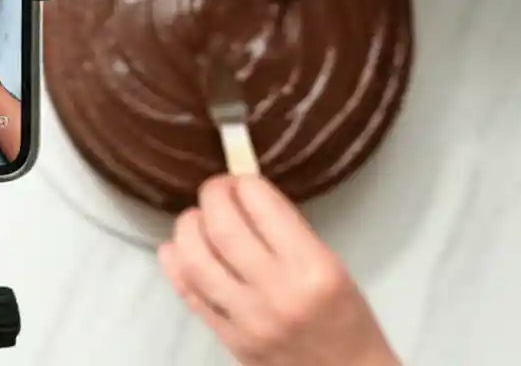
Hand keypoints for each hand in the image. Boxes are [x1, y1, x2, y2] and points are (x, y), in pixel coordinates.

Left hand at [157, 176, 398, 365]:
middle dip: (212, 197)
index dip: (245, 183)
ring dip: (187, 229)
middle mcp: (278, 292)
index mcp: (314, 268)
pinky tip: (174, 249)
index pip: (263, 207)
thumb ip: (287, 235)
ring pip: (196, 260)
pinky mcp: (229, 340)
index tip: (240, 179)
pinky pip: (190, 295)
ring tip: (194, 219)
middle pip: (223, 229)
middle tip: (214, 190)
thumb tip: (242, 199)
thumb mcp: (332, 267)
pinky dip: (176, 266)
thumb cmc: (346, 320)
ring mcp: (248, 320)